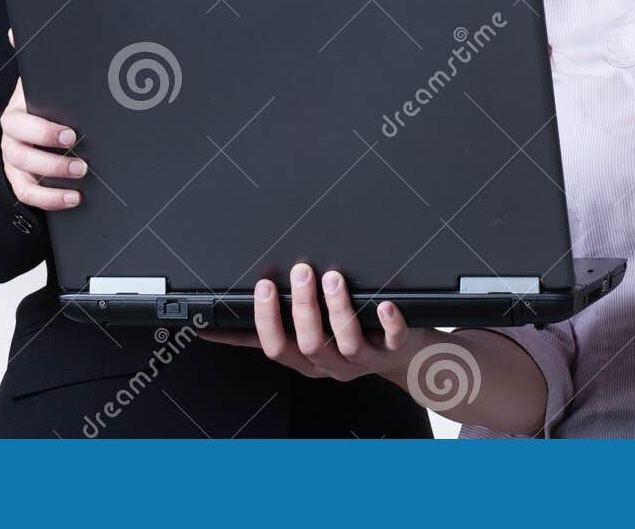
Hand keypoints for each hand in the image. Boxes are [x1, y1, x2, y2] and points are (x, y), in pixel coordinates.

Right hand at [0, 29, 85, 210]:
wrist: (22, 130)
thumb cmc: (40, 101)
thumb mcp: (37, 81)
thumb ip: (33, 57)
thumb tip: (15, 29)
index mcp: (16, 111)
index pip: (21, 123)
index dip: (43, 131)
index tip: (71, 135)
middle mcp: (10, 138)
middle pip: (22, 152)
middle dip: (52, 158)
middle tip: (81, 158)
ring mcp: (13, 162)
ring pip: (25, 174)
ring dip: (55, 177)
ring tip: (82, 175)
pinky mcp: (18, 182)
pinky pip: (28, 196)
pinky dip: (51, 200)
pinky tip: (74, 198)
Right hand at [199, 263, 426, 382]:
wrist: (407, 357)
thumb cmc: (353, 336)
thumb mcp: (310, 333)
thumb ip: (277, 323)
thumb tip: (227, 313)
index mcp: (306, 358)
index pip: (274, 347)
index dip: (263, 321)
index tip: (260, 288)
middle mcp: (331, 363)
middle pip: (307, 344)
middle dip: (301, 307)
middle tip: (300, 271)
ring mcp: (363, 360)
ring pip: (343, 342)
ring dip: (337, 309)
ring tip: (333, 278)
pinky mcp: (394, 351)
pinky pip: (391, 341)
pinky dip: (387, 322)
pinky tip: (384, 304)